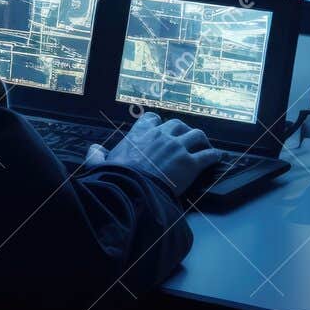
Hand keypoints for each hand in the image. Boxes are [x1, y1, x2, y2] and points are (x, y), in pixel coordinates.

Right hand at [83, 112, 222, 196]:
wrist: (132, 191)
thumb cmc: (116, 179)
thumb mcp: (100, 164)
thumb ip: (96, 155)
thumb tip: (93, 149)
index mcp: (140, 133)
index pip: (152, 118)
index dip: (158, 123)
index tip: (161, 129)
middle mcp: (161, 135)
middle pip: (178, 125)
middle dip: (183, 131)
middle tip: (186, 140)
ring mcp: (178, 147)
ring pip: (197, 135)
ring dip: (202, 141)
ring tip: (205, 146)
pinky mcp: (191, 163)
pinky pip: (208, 155)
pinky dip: (214, 156)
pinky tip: (217, 158)